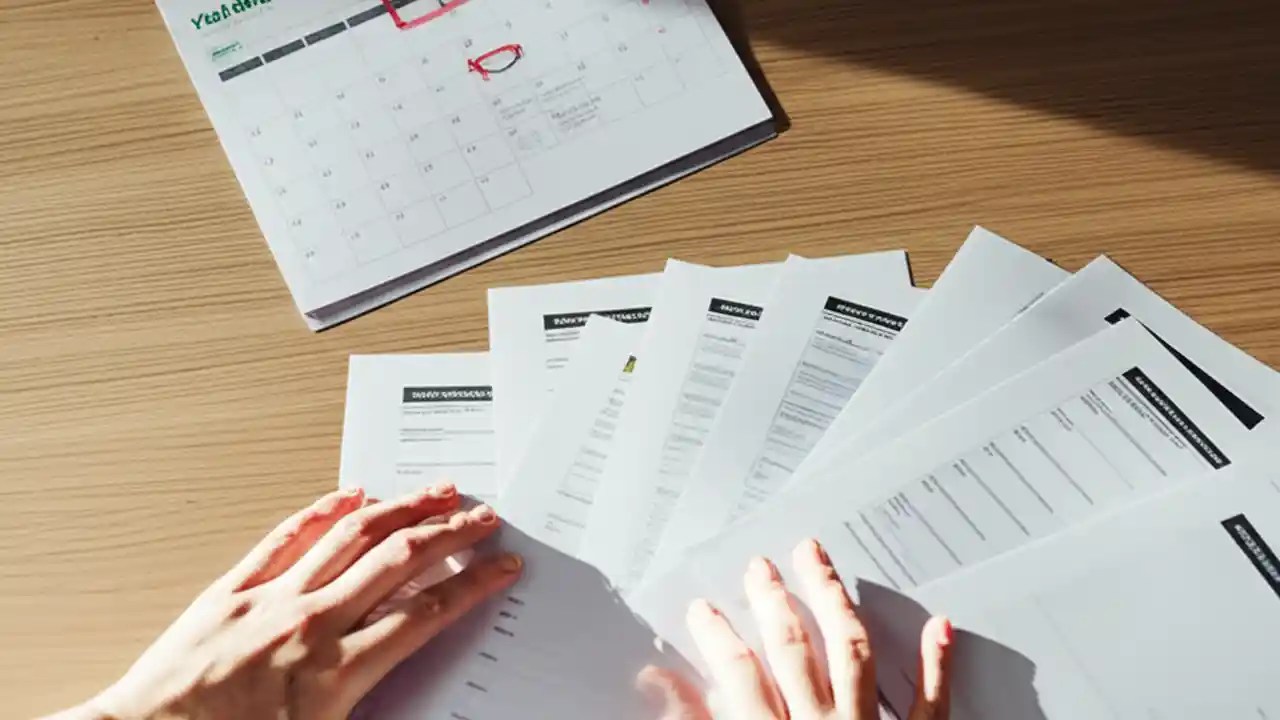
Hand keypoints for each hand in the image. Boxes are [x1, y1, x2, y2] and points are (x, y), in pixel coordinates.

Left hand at [47, 484, 522, 719]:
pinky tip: (349, 493)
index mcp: (336, 674)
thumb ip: (376, 713)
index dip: (471, 584)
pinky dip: (321, 511)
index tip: (499, 567)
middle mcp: (310, 625)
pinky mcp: (231, 590)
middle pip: (398, 562)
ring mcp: (270, 600)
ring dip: (399, 509)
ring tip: (433, 491)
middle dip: (449, 534)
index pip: (426, 613)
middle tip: (482, 516)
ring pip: (350, 537)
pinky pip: (285, 537)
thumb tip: (427, 705)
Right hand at [640, 539, 951, 719]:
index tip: (703, 611)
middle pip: (793, 648)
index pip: (739, 674)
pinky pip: (930, 703)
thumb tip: (662, 689)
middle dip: (772, 601)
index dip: (717, 636)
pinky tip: (939, 625)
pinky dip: (936, 664)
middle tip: (759, 568)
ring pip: (852, 651)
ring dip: (834, 600)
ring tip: (819, 561)